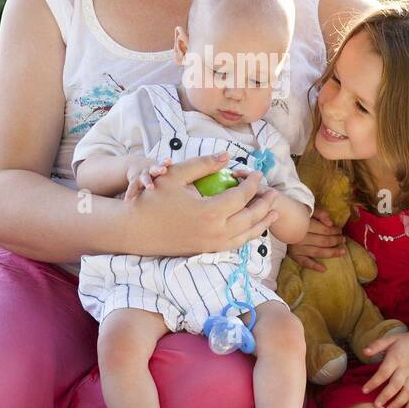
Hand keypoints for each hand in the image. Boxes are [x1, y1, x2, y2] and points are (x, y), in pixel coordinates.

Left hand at [123, 157, 170, 200]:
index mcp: (135, 182)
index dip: (130, 193)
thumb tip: (121, 219)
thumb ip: (129, 203)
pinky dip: (166, 162)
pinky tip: (169, 161)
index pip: (132, 188)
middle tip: (150, 187)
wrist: (136, 166)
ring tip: (164, 170)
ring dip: (159, 169)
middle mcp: (143, 175)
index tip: (127, 200)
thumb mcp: (131, 193)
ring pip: (155, 169)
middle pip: (144, 178)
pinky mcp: (158, 165)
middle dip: (147, 182)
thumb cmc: (136, 184)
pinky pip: (163, 163)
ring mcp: (151, 169)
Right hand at [128, 152, 279, 255]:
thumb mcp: (176, 175)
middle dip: (264, 204)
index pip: (242, 196)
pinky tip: (252, 227)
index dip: (253, 183)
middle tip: (273, 192)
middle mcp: (216, 232)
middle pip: (250, 218)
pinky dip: (248, 234)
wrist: (135, 230)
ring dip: (262, 223)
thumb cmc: (153, 199)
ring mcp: (212, 245)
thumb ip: (204, 164)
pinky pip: (235, 244)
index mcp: (211, 212)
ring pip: (246, 235)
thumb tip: (227, 156)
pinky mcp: (206, 251)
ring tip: (273, 212)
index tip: (258, 173)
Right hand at [286, 204, 344, 271]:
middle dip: (336, 241)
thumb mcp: (309, 209)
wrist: (280, 221)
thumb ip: (320, 213)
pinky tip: (324, 269)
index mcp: (304, 225)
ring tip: (342, 251)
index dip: (335, 231)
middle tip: (343, 240)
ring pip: (317, 252)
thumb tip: (330, 223)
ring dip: (331, 253)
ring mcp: (296, 248)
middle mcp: (300, 237)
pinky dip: (314, 266)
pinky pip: (304, 262)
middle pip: (323, 242)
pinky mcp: (294, 255)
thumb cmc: (298, 215)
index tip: (340, 230)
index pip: (324, 230)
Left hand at [359, 332, 408, 407]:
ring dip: (398, 402)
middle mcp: (406, 368)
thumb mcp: (390, 338)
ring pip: (407, 392)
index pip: (384, 372)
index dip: (374, 382)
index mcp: (396, 357)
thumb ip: (377, 345)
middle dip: (386, 396)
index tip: (364, 390)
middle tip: (376, 405)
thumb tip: (364, 352)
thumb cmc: (403, 342)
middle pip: (396, 384)